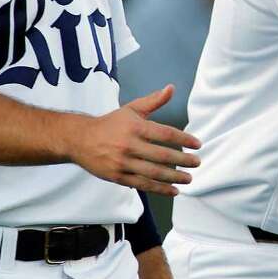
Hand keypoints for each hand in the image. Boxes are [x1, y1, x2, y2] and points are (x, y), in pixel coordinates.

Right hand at [69, 87, 200, 196]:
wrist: (80, 140)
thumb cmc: (110, 124)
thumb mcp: (131, 109)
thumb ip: (153, 101)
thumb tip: (171, 88)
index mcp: (135, 127)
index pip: (165, 133)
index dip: (184, 139)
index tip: (197, 144)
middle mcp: (129, 145)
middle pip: (162, 155)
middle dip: (183, 161)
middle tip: (197, 163)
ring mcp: (123, 163)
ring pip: (154, 173)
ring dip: (174, 178)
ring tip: (189, 178)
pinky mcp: (118, 177)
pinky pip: (143, 184)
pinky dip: (160, 189)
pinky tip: (173, 190)